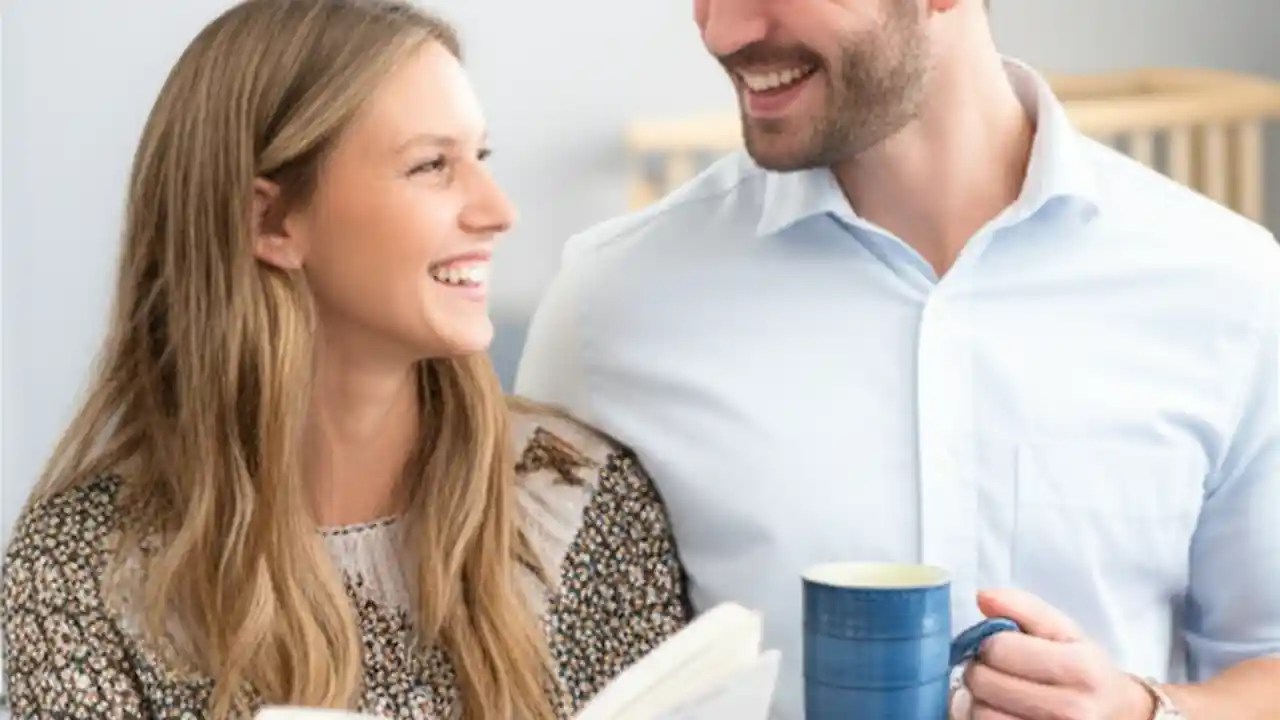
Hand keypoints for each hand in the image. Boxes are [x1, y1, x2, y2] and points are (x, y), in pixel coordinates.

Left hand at [960, 589, 1155, 719]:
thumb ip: (1023, 607)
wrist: (1118, 716)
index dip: (990, 643)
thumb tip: (982, 596)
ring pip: (980, 713)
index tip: (1001, 648)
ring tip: (998, 694)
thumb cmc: (1084, 670)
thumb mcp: (1064, 632)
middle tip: (995, 671)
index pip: (999, 648)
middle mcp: (1073, 709)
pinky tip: (1001, 711)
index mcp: (1081, 668)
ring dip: (978, 700)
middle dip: (980, 670)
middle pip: (984, 682)